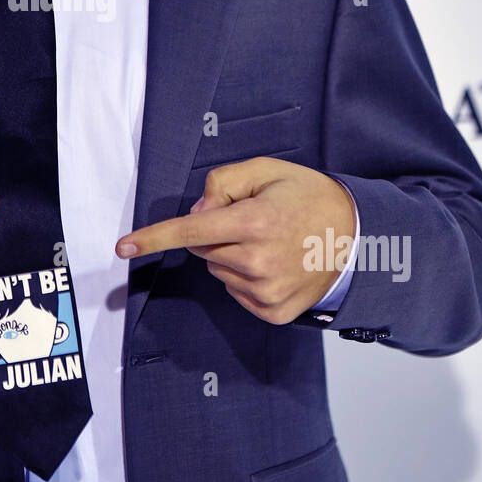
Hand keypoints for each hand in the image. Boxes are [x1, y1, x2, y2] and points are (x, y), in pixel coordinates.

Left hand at [115, 157, 355, 324]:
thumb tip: (196, 216)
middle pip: (203, 249)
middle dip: (216, 233)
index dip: (153, 238)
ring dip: (232, 256)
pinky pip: (236, 292)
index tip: (122, 247)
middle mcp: (258, 261)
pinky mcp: (274, 311)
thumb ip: (222, 183)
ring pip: (218, 271)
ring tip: (271, 242)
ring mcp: (267, 291)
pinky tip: (275, 264)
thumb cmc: (309, 197)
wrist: (358, 236)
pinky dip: (246, 277)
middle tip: (254, 220)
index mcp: (255, 222)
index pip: (191, 231)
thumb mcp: (267, 170)